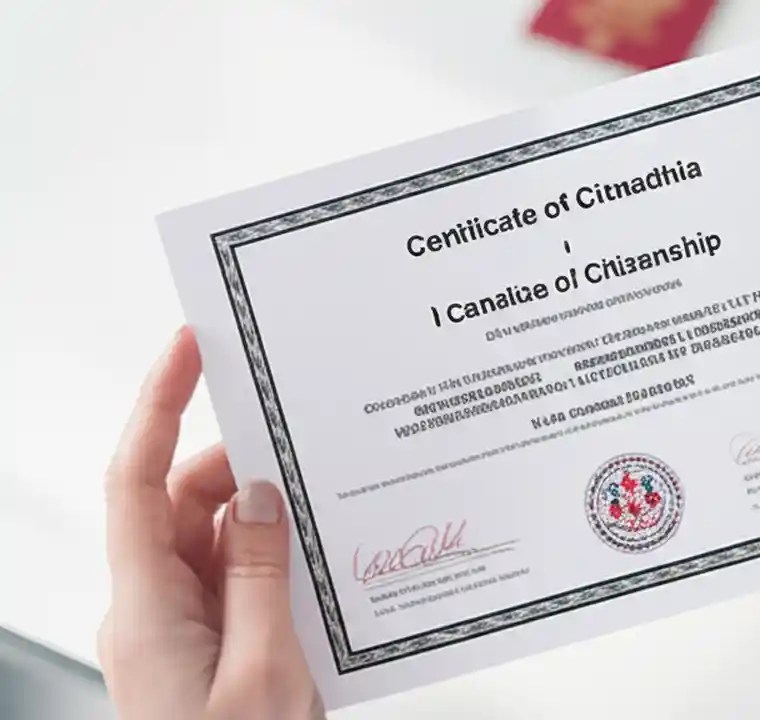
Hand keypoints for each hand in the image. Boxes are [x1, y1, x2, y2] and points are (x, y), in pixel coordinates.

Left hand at [98, 329, 320, 719]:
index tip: (189, 346)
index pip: (136, 479)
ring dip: (264, 521)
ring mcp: (176, 627)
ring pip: (212, 538)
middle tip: (306, 450)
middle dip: (240, 468)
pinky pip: (232, 578)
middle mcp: (150, 606)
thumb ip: (259, 573)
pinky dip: (271, 561)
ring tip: (324, 523)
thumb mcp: (264, 671)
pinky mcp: (204, 645)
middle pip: (182, 502)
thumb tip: (256, 494)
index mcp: (147, 607)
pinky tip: (318, 570)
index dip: (156, 403)